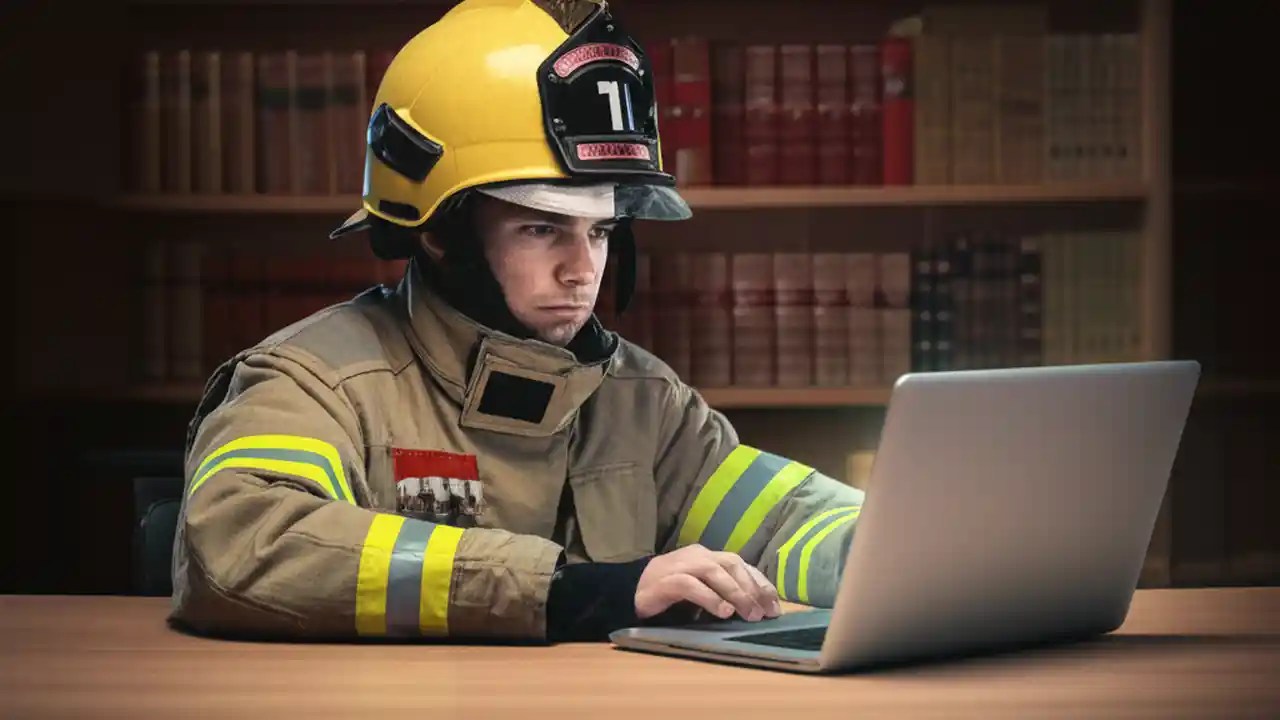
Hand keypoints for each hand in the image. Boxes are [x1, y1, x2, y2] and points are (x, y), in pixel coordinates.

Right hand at [634, 544, 781, 621]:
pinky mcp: (667, 579)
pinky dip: (710, 598)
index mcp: (707, 557)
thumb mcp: (701, 591)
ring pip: (715, 571)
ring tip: (748, 614)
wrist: (627, 590)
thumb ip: (721, 593)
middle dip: (752, 587)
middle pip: (732, 564)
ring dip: (736, 592)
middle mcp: (698, 556)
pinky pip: (692, 585)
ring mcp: (681, 565)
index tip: (775, 605)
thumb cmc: (667, 593)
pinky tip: (723, 612)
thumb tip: (752, 609)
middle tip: (764, 612)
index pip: (741, 564)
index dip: (760, 583)